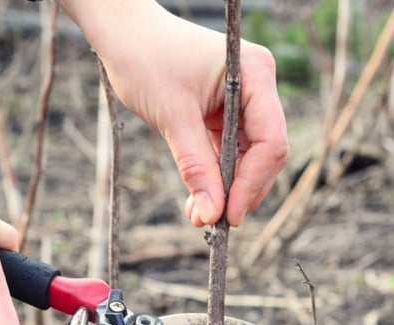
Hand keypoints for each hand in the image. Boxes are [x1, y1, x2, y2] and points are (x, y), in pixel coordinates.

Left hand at [60, 1, 288, 226]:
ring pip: (248, 157)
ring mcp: (243, 99)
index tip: (228, 214)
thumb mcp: (171, 116)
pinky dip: (215, 175)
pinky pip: (229, 151)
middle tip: (212, 221)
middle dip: (240, 189)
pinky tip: (198, 198)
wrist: (123, 34)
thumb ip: (195, 166)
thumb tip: (211, 215)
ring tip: (198, 214)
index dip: (253, 182)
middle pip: (265, 152)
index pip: (270, 139)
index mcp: (254, 74)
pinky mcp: (225, 111)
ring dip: (226, 188)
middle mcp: (257, 85)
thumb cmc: (145, 59)